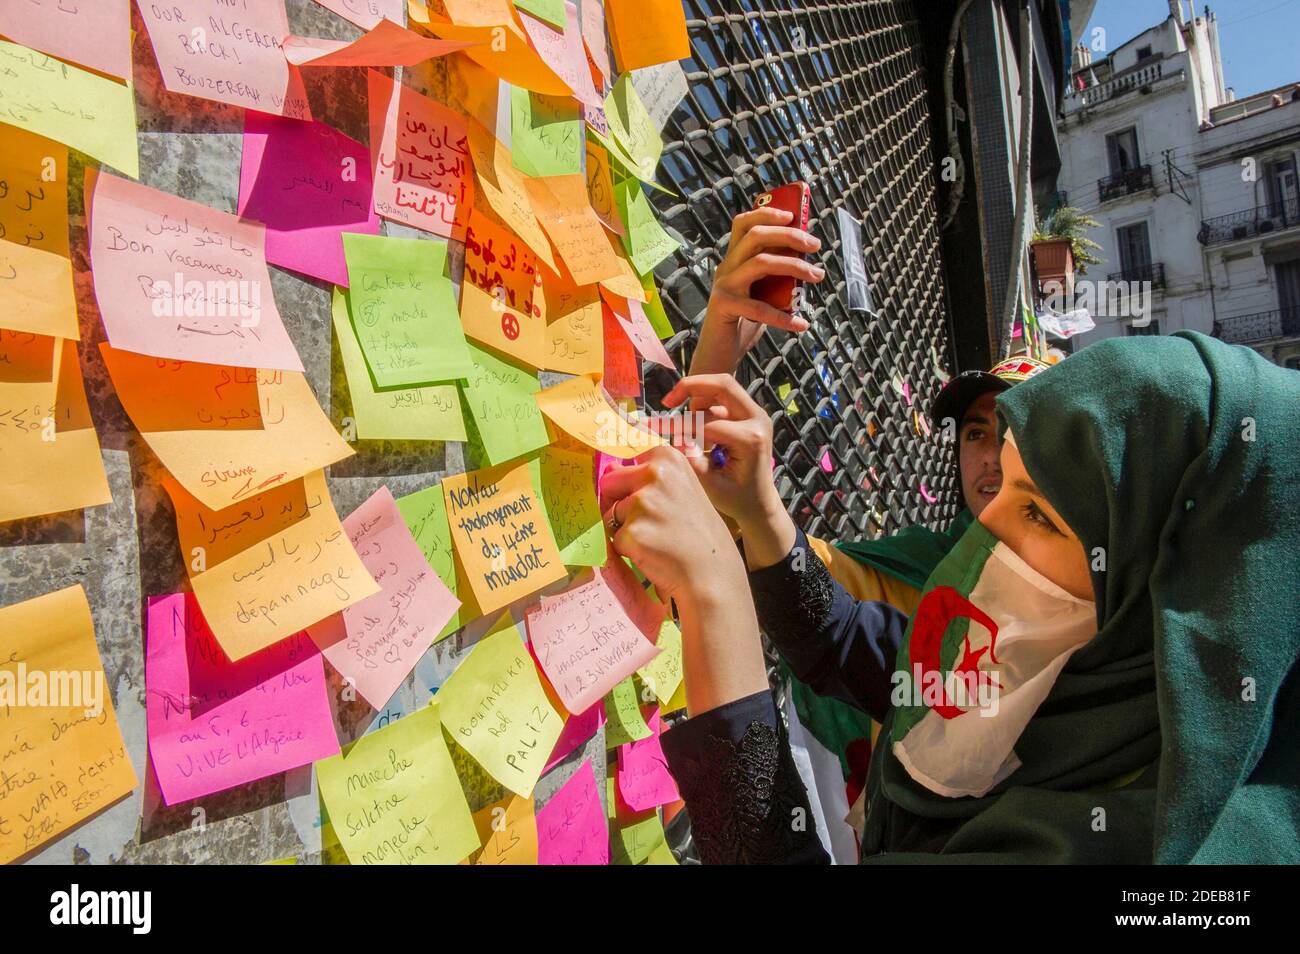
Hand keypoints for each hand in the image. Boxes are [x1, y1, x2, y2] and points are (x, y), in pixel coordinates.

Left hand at [600, 446, 747, 613]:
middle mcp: (655, 473)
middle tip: (650, 524)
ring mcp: (643, 503)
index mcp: (669, 458)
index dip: (631, 485)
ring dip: (626, 529)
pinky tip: (654, 554)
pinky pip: (615, 539)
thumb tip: (609, 470)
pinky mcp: (633, 532)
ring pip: (610, 514)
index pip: (626, 462)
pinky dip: (628, 550)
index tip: (650, 501)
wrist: (713, 574)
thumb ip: (648, 478)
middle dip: (619, 505)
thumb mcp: (681, 491)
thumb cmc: (698, 535)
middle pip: (609, 484)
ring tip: (658, 540)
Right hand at [662, 374, 796, 571]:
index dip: (677, 425)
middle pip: (722, 385)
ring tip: (686, 426)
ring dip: (698, 397)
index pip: (707, 422)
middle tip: (666, 402)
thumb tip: (674, 443)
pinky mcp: (750, 413)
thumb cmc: (737, 499)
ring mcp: (756, 414)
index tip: (652, 427)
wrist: (760, 501)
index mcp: (750, 439)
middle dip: (690, 387)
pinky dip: (705, 403)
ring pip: (722, 387)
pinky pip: (724, 396)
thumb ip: (694, 464)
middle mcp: (757, 420)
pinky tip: (699, 428)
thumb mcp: (712, 488)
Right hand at [690, 207, 824, 375]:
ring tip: (817, 276)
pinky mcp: (724, 306)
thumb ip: (774, 278)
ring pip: (760, 263)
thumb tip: (807, 266)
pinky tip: (801, 324)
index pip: (743, 224)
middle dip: (789, 235)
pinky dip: (785, 317)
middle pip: (756, 235)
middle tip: (815, 246)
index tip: (793, 214)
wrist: (717, 355)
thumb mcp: (761, 293)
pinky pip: (759, 308)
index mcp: (733, 260)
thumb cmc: (743, 323)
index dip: (766, 213)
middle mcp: (726, 268)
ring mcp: (723, 286)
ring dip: (794, 266)